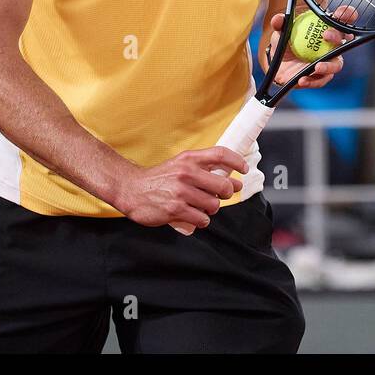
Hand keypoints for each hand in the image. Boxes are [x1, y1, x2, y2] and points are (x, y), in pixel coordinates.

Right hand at [114, 148, 246, 229]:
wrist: (130, 189)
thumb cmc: (158, 179)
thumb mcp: (179, 165)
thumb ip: (203, 169)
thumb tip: (233, 181)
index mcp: (188, 159)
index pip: (220, 154)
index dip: (237, 161)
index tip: (243, 170)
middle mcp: (186, 173)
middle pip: (223, 185)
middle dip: (226, 193)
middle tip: (220, 196)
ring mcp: (181, 192)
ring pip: (213, 205)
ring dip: (211, 209)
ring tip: (200, 207)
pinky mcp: (175, 209)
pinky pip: (202, 219)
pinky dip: (201, 220)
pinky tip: (193, 217)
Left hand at [262, 6, 355, 89]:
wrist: (280, 65)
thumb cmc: (286, 44)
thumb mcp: (281, 32)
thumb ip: (281, 24)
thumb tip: (279, 18)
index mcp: (327, 29)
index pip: (342, 19)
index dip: (347, 14)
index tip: (340, 13)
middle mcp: (333, 45)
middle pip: (343, 40)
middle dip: (337, 36)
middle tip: (326, 35)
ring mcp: (329, 62)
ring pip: (336, 64)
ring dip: (328, 65)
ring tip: (317, 66)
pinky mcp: (322, 77)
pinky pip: (320, 80)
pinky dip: (312, 81)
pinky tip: (302, 79)